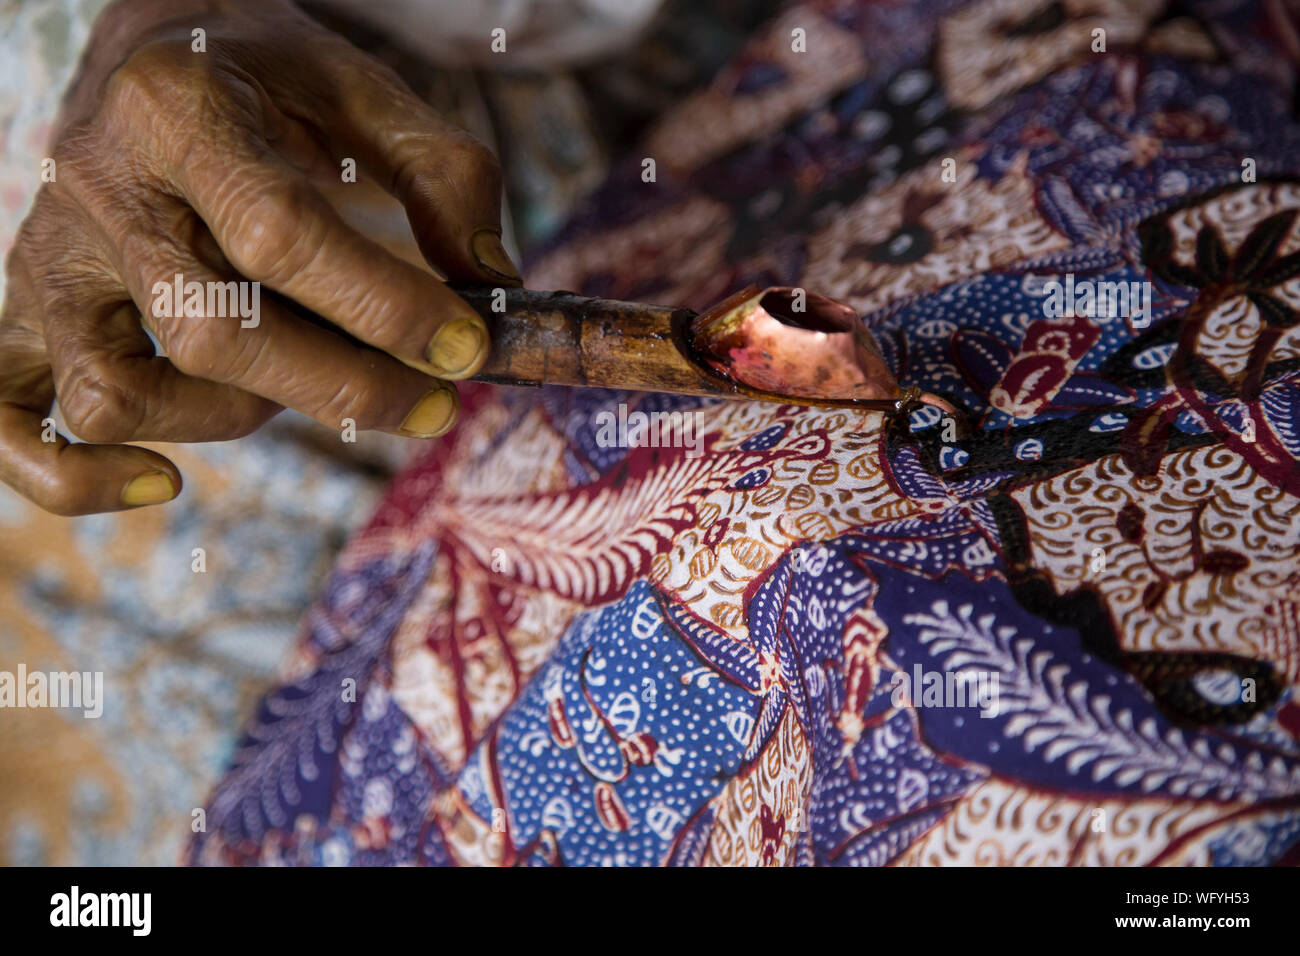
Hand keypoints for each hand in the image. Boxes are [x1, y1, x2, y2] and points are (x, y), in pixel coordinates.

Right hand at [0, 0, 520, 514]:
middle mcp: (100, 187)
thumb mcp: (367, 91)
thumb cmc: (273, 80)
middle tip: (434, 404)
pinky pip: (14, 421)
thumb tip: (491, 285)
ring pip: (117, 391)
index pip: (281, 235)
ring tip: (306, 385)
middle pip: (211, 333)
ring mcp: (54, 257)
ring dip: (236, 421)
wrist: (163, 52)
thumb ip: (442, 177)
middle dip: (343, 387)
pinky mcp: (27, 310)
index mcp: (181, 113)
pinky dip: (76, 477)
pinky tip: (167, 481)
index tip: (469, 347)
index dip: (385, 307)